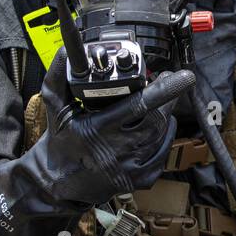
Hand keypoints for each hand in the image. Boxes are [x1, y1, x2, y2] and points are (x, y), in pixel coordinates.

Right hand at [35, 48, 195, 207]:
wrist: (57, 183)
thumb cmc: (59, 141)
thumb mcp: (55, 107)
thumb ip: (59, 77)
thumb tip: (65, 52)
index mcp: (96, 129)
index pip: (139, 106)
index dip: (164, 89)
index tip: (181, 76)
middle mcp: (114, 150)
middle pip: (156, 120)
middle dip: (169, 99)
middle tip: (171, 82)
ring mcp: (128, 169)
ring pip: (161, 136)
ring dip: (167, 115)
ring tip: (163, 102)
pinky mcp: (137, 180)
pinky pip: (162, 155)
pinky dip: (166, 137)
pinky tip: (162, 126)